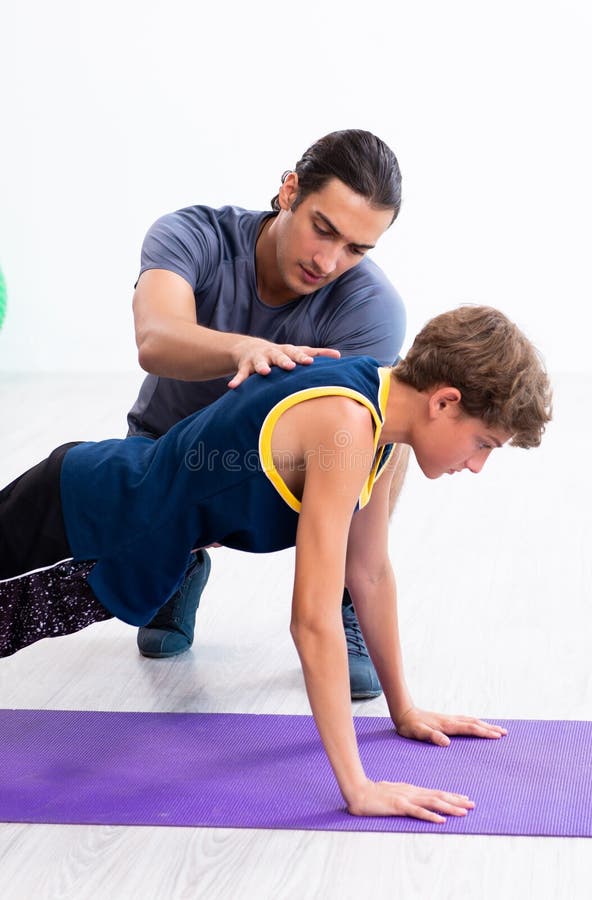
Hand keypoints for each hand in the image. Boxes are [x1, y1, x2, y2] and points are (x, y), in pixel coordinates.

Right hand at [228, 337, 339, 387]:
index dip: (303, 358)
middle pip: (280, 356)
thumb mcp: (296, 352)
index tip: (311, 363)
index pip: (297, 352)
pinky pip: (241, 374)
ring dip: (262, 367)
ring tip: (264, 372)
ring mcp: (258, 359)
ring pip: (260, 363)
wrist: (250, 348)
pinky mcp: (245, 366)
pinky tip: (233, 386)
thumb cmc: (281, 354)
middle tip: (290, 367)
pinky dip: (238, 380)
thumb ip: (316, 354)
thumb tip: (340, 356)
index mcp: (287, 351)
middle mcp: (273, 353)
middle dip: (285, 361)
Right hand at [348, 779, 474, 821]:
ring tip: (463, 812)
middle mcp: (412, 792)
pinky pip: (418, 812)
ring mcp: (406, 798)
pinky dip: (431, 816)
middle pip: (438, 796)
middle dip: (456, 801)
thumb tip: (414, 798)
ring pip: (433, 803)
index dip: (451, 796)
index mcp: (412, 790)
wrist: (359, 792)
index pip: (436, 793)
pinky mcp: (399, 806)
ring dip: (449, 808)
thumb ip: (405, 795)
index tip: (464, 799)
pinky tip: (441, 820)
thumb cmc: (374, 793)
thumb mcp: (393, 792)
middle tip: (472, 804)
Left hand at [396, 707, 506, 746]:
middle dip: (490, 728)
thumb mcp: (418, 733)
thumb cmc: (410, 726)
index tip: (497, 736)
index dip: (484, 732)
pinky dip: (475, 723)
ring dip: (484, 724)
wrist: (404, 712)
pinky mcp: (446, 720)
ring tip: (496, 728)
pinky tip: (477, 725)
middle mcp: (450, 721)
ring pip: (471, 721)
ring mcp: (449, 719)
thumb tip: (446, 742)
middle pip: (474, 723)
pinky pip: (465, 721)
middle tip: (505, 732)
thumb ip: (432, 736)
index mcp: (447, 726)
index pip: (469, 729)